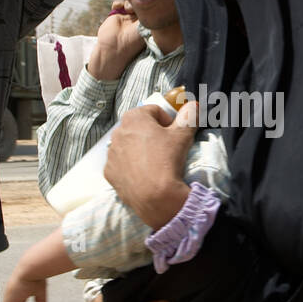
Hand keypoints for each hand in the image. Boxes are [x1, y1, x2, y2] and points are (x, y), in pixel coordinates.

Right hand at [87, 0, 144, 80]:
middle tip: (138, 5)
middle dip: (139, 1)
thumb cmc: (133, 41)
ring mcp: (127, 17)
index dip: (150, 5)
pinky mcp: (116, 15)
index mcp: (148, 24)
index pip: (151, 9)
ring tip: (128, 9)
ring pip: (130, 2)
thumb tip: (155, 3)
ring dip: (130, 2)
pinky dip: (118, 3)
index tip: (148, 4)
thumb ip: (151, 15)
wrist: (114, 47)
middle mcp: (138, 20)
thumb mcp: (147, 28)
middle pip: (141, 4)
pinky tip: (118, 7)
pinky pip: (118, 4)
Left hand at [105, 102, 197, 228]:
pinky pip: (122, 164)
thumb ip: (189, 116)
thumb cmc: (167, 160)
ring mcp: (111, 154)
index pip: (154, 110)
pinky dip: (131, 166)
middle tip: (166, 148)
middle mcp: (117, 132)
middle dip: (152, 134)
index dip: (168, 120)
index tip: (174, 133)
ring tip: (155, 163)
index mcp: (134, 118)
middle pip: (139, 127)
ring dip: (141, 150)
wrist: (154, 196)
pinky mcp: (109, 172)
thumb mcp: (183, 135)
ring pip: (129, 146)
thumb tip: (193, 105)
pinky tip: (144, 174)